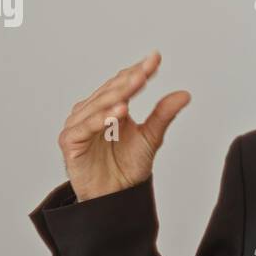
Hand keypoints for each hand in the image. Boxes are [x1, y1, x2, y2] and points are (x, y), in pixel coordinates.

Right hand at [57, 51, 190, 201]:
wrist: (115, 197)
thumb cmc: (127, 166)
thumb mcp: (151, 137)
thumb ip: (163, 115)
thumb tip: (184, 94)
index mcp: (109, 104)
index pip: (124, 83)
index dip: (139, 71)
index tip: (156, 58)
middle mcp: (91, 110)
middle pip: (111, 91)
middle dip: (129, 80)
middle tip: (146, 70)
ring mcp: (79, 124)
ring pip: (98, 105)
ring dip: (115, 96)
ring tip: (134, 86)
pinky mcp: (70, 141)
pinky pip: (85, 127)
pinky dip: (100, 119)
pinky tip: (117, 112)